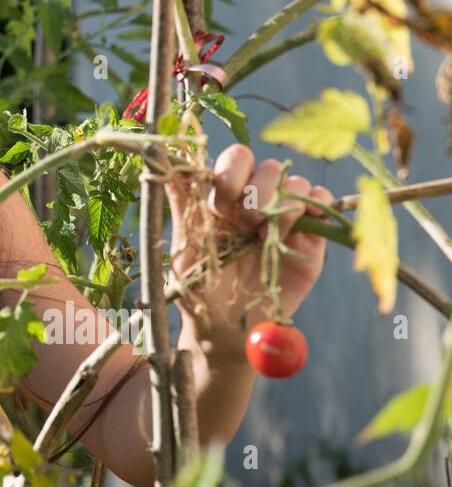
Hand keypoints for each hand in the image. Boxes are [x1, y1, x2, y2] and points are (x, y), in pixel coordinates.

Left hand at [163, 143, 333, 357]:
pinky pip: (323, 201)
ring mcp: (284, 215)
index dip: (233, 173)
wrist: (226, 328)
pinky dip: (314, 209)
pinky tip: (292, 234)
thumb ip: (182, 201)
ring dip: (282, 206)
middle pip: (269, 167)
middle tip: (246, 225)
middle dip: (257, 193)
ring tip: (266, 237)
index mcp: (223, 196)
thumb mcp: (186, 244)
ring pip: (297, 183)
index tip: (222, 203)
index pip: (237, 158)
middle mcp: (255, 200)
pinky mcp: (310, 235)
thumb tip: (163, 160)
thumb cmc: (200, 285)